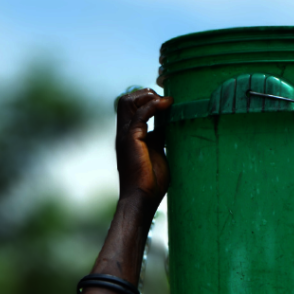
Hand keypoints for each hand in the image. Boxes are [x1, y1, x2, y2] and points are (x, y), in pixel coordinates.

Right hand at [115, 88, 172, 209]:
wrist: (142, 199)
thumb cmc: (151, 183)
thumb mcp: (158, 154)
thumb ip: (159, 139)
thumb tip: (168, 127)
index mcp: (129, 137)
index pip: (132, 108)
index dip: (147, 100)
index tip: (167, 103)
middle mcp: (124, 133)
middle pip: (126, 100)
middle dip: (145, 94)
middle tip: (165, 101)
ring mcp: (125, 135)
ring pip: (128, 101)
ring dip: (147, 96)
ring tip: (166, 101)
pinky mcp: (131, 139)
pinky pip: (141, 114)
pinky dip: (153, 106)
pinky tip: (167, 105)